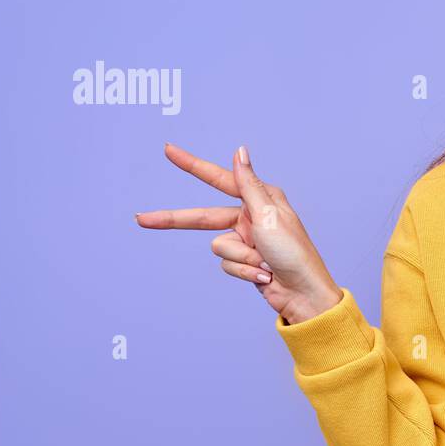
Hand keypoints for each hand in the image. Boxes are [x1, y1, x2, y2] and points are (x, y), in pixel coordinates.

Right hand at [135, 143, 343, 323]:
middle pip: (203, 217)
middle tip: (142, 219)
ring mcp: (247, 240)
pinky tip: (265, 276)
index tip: (169, 151)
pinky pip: (227, 264)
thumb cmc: (294, 253)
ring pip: (218, 246)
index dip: (192, 165)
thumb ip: (249, 184)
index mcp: (261, 198)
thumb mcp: (269, 215)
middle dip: (175, 221)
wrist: (303, 295)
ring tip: (265, 263)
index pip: (219, 178)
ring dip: (241, 258)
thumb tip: (240, 150)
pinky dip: (244, 272)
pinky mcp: (244, 262)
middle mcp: (251, 217)